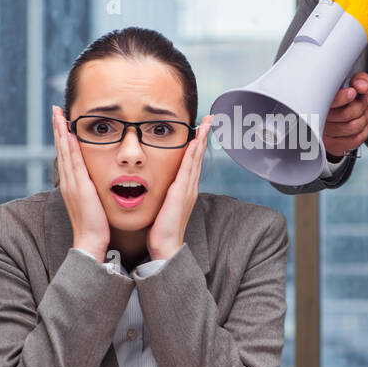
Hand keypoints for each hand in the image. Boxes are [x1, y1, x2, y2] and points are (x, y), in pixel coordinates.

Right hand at [52, 105, 110, 261]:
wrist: (90, 242)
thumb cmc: (95, 226)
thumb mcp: (94, 202)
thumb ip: (93, 190)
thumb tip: (98, 182)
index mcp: (72, 185)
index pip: (66, 155)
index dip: (63, 137)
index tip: (62, 120)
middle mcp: (68, 182)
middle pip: (61, 149)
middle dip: (58, 128)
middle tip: (55, 110)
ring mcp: (72, 184)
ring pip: (65, 152)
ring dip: (61, 132)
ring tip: (58, 114)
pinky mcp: (79, 188)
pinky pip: (73, 163)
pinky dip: (70, 147)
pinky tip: (70, 133)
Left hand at [147, 115, 210, 260]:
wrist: (166, 247)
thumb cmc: (162, 230)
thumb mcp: (164, 206)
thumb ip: (164, 194)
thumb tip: (157, 186)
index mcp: (185, 189)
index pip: (193, 162)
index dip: (197, 145)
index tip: (200, 129)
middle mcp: (190, 187)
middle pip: (198, 156)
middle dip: (204, 136)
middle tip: (210, 119)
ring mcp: (188, 189)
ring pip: (196, 159)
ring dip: (202, 140)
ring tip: (207, 124)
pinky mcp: (181, 193)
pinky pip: (188, 169)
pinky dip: (193, 154)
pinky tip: (195, 141)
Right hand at [322, 71, 367, 159]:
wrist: (334, 118)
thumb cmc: (342, 100)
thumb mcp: (351, 83)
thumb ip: (358, 80)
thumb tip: (362, 86)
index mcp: (319, 100)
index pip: (329, 102)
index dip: (343, 97)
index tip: (353, 92)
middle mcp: (319, 117)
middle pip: (346, 114)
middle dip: (362, 105)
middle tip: (365, 99)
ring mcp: (325, 133)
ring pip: (352, 128)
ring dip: (365, 118)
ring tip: (366, 111)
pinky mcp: (333, 145)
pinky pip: (355, 140)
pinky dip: (364, 130)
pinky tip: (363, 122)